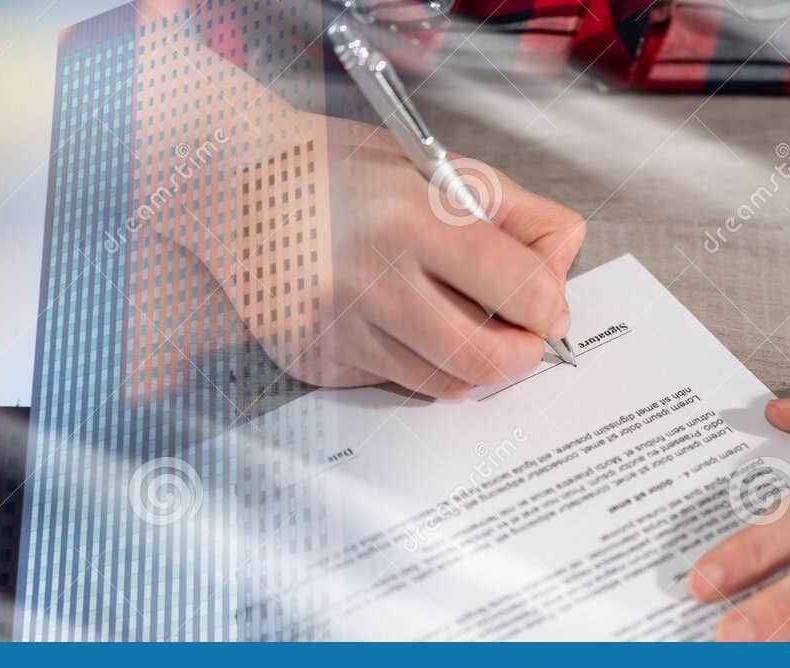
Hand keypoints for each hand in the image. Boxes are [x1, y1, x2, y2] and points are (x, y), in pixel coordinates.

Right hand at [239, 114, 585, 397]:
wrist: (227, 185)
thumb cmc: (332, 168)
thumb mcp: (429, 164)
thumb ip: (510, 211)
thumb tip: (561, 268)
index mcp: (410, 219)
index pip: (520, 288)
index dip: (550, 304)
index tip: (549, 304)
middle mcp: (370, 281)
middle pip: (486, 359)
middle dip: (522, 353)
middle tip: (523, 334)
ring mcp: (338, 331)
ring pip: (441, 382)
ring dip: (467, 359)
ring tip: (458, 319)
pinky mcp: (314, 361)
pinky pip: (390, 382)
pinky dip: (409, 360)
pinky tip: (390, 319)